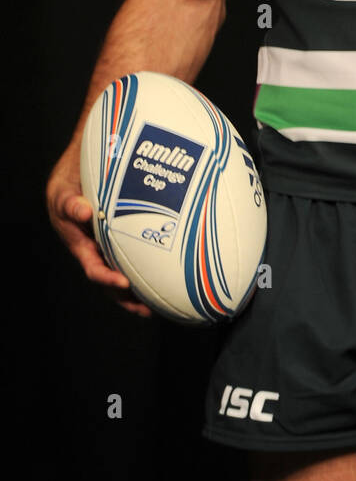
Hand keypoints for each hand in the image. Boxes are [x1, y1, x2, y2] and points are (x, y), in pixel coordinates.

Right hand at [45, 149, 152, 317]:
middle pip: (112, 280)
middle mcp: (97, 249)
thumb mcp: (64, 193)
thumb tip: (83, 211)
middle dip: (127, 298)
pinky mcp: (124, 236)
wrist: (79, 170)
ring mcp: (111, 245)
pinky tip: (167, 272)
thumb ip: (70, 204)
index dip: (107, 278)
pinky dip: (148, 265)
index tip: (123, 283)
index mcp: (81, 245)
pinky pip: (137, 253)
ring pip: (127, 270)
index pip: (94, 268)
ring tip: (160, 303)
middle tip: (147, 310)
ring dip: (141, 288)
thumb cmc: (69, 184)